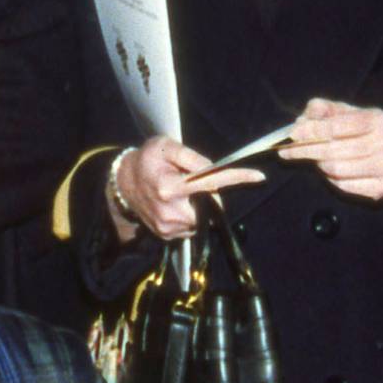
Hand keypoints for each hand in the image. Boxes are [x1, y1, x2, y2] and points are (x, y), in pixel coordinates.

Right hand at [108, 136, 264, 241]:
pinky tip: (176, 205)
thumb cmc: (147, 160)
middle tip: (191, 182)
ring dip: (200, 205)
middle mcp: (170, 212)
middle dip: (210, 193)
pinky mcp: (167, 236)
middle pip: (211, 204)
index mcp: (170, 187)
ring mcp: (168, 227)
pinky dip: (191, 215)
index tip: (259, 176)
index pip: (211, 182)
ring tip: (180, 193)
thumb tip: (215, 168)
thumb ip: (191, 156)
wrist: (123, 184)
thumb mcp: (165, 146)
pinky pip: (192, 227)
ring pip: (203, 217)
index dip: (236, 178)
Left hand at [281, 98, 382, 200]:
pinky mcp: (381, 189)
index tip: (292, 133)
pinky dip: (331, 178)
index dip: (310, 130)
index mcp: (377, 120)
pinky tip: (331, 171)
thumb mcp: (353, 114)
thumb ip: (327, 110)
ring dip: (318, 164)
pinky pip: (343, 185)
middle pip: (333, 150)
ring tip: (314, 159)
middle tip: (286, 151)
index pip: (335, 126)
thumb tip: (302, 119)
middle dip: (305, 150)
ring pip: (336, 170)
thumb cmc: (371, 133)